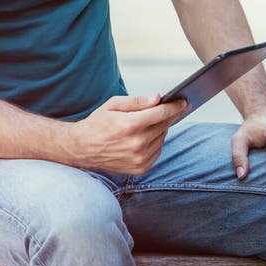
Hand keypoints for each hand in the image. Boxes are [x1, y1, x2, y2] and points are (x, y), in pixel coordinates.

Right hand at [72, 93, 187, 174]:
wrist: (82, 149)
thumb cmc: (97, 123)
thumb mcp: (113, 104)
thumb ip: (137, 101)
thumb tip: (158, 97)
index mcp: (130, 125)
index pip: (161, 113)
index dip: (174, 106)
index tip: (183, 101)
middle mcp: (137, 144)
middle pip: (164, 125)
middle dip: (170, 115)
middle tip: (176, 107)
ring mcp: (139, 158)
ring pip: (162, 137)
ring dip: (161, 128)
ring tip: (154, 121)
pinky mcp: (140, 168)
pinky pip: (158, 150)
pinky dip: (156, 141)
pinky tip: (148, 135)